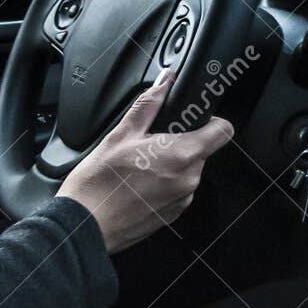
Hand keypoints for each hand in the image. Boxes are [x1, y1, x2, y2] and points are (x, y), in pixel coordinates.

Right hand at [56, 71, 234, 253]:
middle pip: (202, 150)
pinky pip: (179, 189)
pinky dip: (165, 183)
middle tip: (151, 144)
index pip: (223, 131)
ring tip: (139, 166)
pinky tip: (139, 184)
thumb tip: (164, 82)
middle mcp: (189, 179)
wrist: (84, 224)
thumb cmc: (98, 183)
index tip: (196, 119)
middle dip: (182, 143)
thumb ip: (148, 104)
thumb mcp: (121, 134)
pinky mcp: (174, 214)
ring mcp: (183, 198)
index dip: (213, 120)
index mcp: (182, 154)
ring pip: (189, 170)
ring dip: (172, 164)